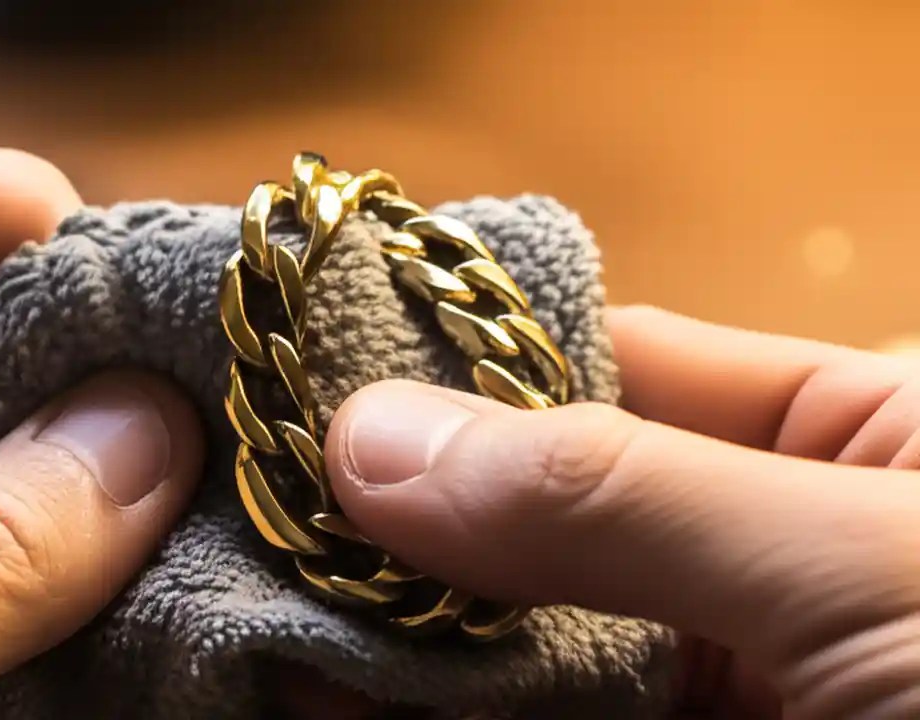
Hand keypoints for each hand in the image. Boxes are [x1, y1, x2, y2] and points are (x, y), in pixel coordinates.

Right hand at [326, 306, 919, 718]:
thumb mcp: (854, 567)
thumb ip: (620, 495)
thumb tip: (374, 435)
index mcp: (857, 437)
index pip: (622, 365)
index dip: (467, 363)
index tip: (315, 372)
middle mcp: (769, 553)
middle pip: (546, 509)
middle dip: (408, 516)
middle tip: (267, 510)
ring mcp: (722, 679)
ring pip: (521, 636)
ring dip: (397, 628)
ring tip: (274, 610)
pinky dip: (434, 713)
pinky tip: (341, 693)